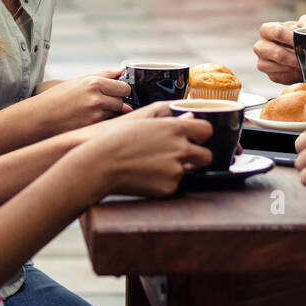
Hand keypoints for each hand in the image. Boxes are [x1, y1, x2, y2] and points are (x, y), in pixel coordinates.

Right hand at [31, 70, 130, 131]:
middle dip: (115, 104)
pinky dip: (101, 124)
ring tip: (90, 113)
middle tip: (100, 104)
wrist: (38, 118)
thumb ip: (103, 75)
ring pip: (114, 115)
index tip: (117, 93)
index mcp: (94, 83)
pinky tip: (87, 121)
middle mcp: (96, 99)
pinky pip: (105, 126)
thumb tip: (121, 71)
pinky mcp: (90, 129)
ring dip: (108, 115)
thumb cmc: (57, 98)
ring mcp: (94, 116)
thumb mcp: (78, 81)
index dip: (122, 91)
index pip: (124, 88)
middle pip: (121, 103)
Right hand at [68, 115, 212, 198]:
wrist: (99, 165)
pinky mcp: (168, 188)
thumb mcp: (144, 123)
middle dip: (198, 157)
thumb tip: (190, 118)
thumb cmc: (116, 140)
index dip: (203, 135)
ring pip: (189, 171)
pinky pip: (174, 185)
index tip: (197, 138)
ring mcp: (176, 170)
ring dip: (178, 169)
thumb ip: (172, 121)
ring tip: (154, 166)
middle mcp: (180, 149)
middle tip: (184, 157)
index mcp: (175, 129)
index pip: (206, 129)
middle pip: (206, 156)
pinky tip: (146, 176)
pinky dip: (165, 183)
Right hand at [253, 13, 305, 83]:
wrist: (299, 51)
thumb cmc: (299, 34)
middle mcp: (260, 47)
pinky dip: (294, 75)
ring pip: (280, 67)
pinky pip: (283, 77)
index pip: (277, 32)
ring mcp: (263, 62)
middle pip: (277, 54)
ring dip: (295, 66)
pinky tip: (301, 70)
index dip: (291, 38)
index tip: (303, 42)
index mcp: (266, 30)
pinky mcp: (270, 75)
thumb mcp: (304, 24)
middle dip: (295, 57)